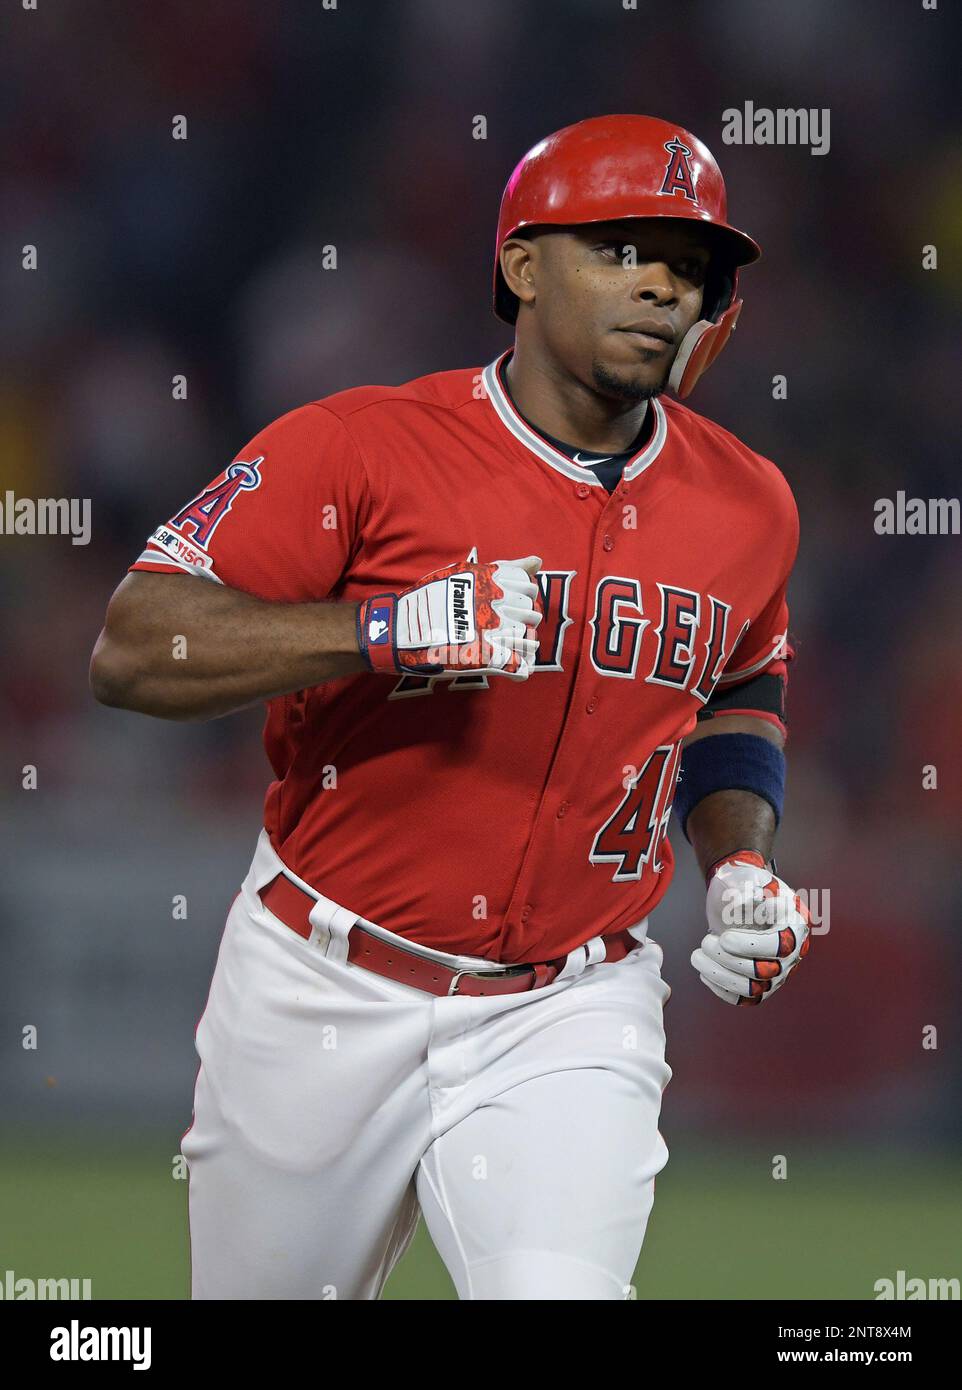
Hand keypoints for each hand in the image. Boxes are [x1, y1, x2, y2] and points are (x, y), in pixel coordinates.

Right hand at [358, 555, 542, 677]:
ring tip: (505, 646)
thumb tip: (538, 560)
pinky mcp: (486, 659)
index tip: (505, 603)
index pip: (530, 589)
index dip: (522, 598)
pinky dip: (519, 668)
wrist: (402, 628)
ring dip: (523, 645)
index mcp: (491, 582)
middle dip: (523, 622)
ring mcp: (493, 634)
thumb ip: (506, 567)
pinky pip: (521, 668)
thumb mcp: (466, 573)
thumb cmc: (432, 598)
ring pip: (530, 642)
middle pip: (532, 615)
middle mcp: (496, 605)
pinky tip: (508, 665)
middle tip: (500, 626)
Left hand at [690, 850, 810, 1005]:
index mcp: (794, 925)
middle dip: (729, 960)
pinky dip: (721, 989)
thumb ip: (748, 886)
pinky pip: (744, 999)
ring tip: (697, 955)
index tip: (725, 937)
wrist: (738, 894)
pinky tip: (704, 971)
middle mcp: (790, 954)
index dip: (750, 946)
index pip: (780, 946)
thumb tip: (749, 901)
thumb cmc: (744, 884)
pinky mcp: (760, 984)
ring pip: (753, 989)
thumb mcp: (745, 876)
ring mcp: (776, 972)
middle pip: (765, 972)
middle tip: (706, 941)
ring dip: (720, 976)